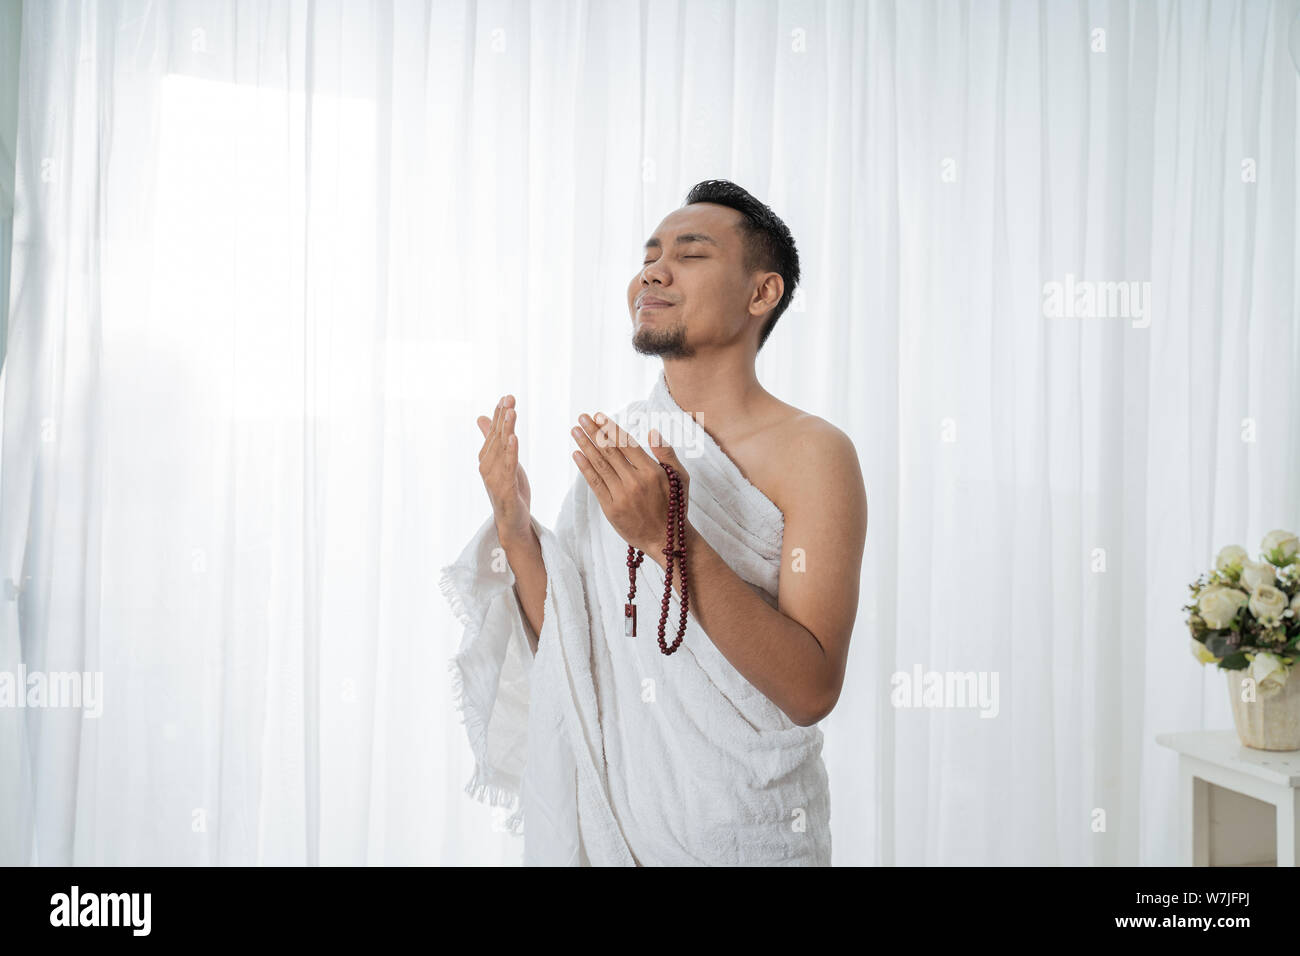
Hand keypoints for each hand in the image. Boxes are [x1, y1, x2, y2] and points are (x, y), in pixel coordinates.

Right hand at [477, 395, 532, 542]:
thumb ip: (493, 439)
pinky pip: (509, 466)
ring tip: (511, 412)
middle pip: (497, 437)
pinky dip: (511, 451)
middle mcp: (486, 465)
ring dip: (507, 429)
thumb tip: (482, 417)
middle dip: (503, 416)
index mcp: (487, 458)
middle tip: (509, 397)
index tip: (506, 396)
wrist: (512, 521)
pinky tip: (514, 438)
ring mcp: (494, 477)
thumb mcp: (503, 460)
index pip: (493, 431)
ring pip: (502, 448)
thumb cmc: (508, 489)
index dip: (499, 414)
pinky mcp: (504, 488)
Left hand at [570, 412, 690, 558]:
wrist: (666, 539)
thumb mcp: (680, 477)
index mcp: (651, 471)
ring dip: (585, 445)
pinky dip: (585, 468)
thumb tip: (652, 431)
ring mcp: (621, 495)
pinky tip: (576, 454)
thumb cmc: (675, 506)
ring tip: (575, 431)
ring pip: (600, 465)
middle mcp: (635, 481)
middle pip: (610, 451)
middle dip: (593, 432)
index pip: (626, 444)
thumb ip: (667, 453)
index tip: (599, 416)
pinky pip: (595, 484)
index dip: (611, 428)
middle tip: (582, 417)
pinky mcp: (611, 509)